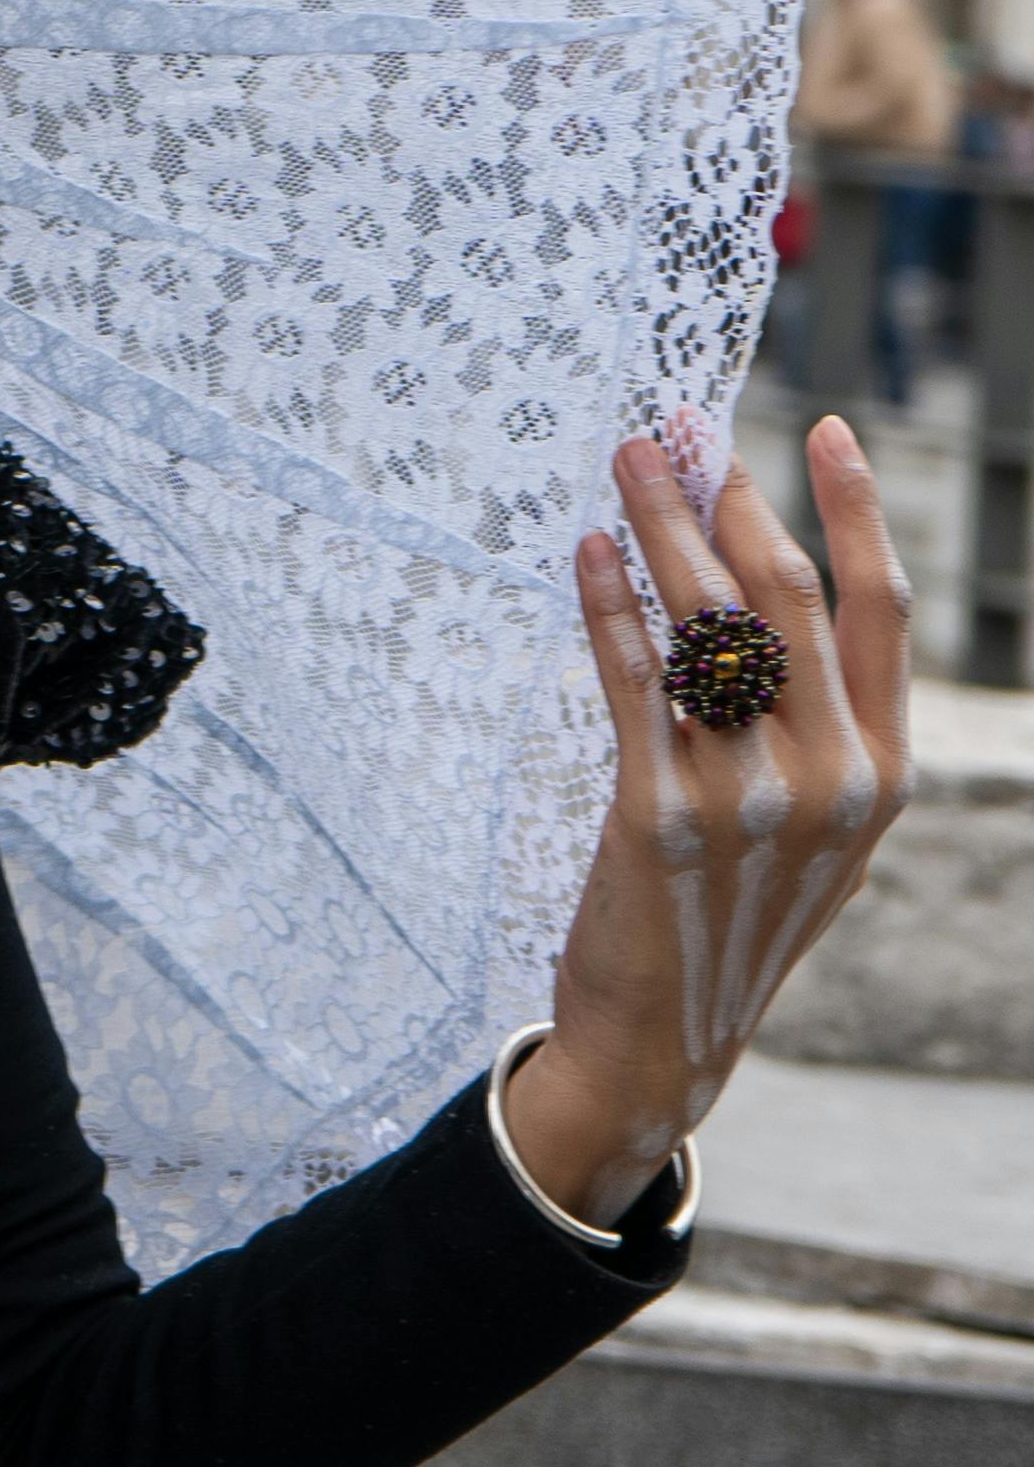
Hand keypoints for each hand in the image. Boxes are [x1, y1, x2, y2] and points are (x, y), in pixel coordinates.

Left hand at [508, 423, 910, 1228]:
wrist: (667, 1040)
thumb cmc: (730, 917)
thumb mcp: (815, 830)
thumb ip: (819, 732)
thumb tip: (771, 601)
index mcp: (881, 772)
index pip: (882, 611)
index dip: (855, 509)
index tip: (824, 428)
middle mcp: (832, 777)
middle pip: (785, 595)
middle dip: (729, 495)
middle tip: (678, 425)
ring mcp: (750, 797)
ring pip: (705, 622)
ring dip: (658, 527)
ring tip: (623, 461)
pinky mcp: (661, 815)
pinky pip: (632, 680)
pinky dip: (607, 604)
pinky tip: (584, 552)